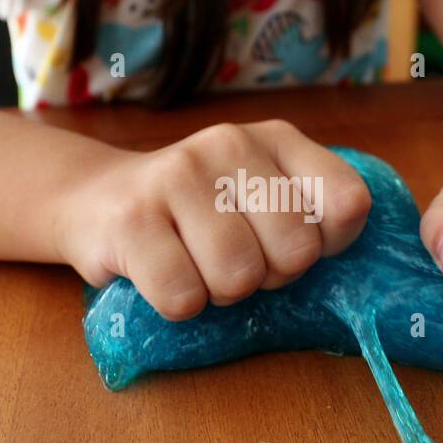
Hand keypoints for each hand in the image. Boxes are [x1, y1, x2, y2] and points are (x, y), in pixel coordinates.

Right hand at [58, 120, 371, 319]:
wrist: (95, 200)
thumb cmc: (197, 213)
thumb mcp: (262, 196)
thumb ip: (314, 213)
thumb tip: (336, 243)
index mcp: (276, 138)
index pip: (347, 204)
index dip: (324, 246)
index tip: (285, 243)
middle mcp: (228, 143)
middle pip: (296, 251)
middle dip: (268, 275)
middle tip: (231, 258)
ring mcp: (175, 176)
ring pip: (239, 277)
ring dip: (219, 292)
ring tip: (195, 264)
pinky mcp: (130, 220)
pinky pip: (184, 297)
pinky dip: (177, 304)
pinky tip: (160, 273)